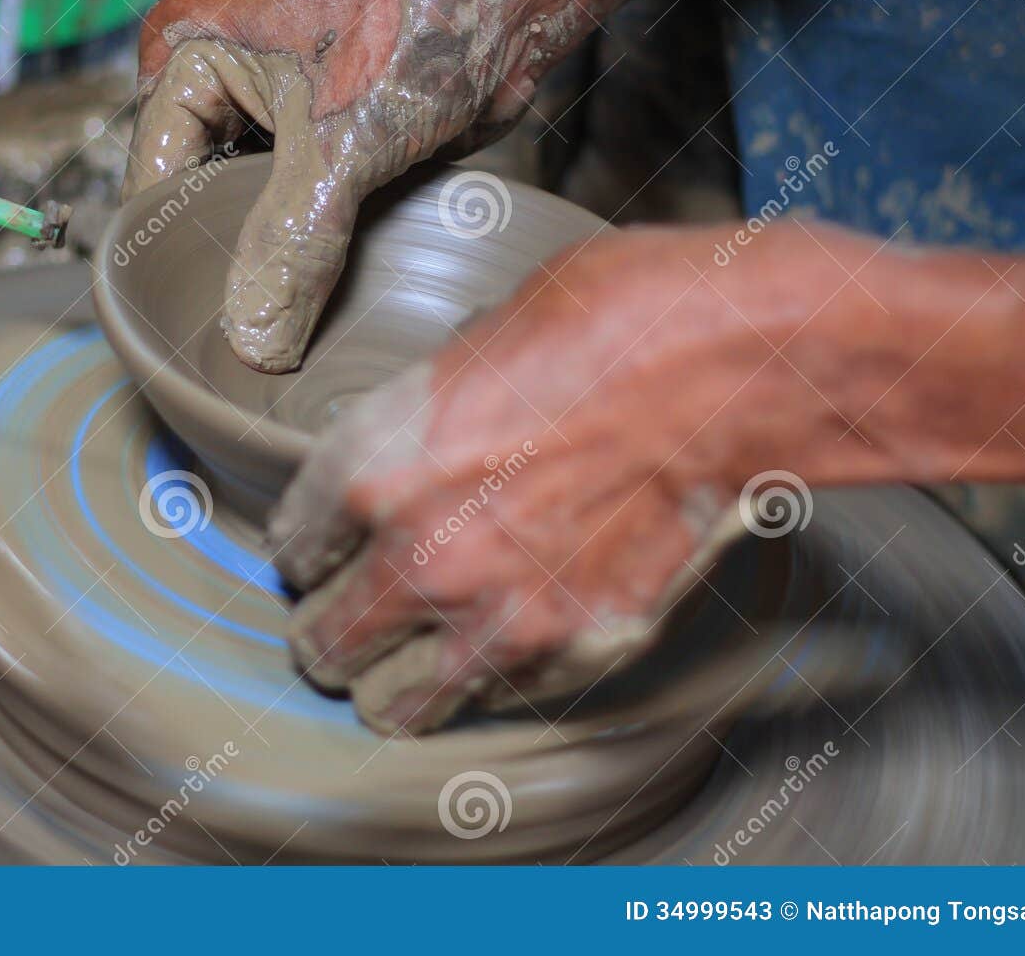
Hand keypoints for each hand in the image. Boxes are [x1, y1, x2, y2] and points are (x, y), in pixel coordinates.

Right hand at [122, 0, 556, 372]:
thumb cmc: (425, 18)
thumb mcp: (342, 145)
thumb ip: (290, 247)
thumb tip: (254, 347)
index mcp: (185, 54)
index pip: (153, 188)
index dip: (181, 261)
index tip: (215, 335)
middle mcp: (217, 79)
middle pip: (200, 206)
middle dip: (234, 267)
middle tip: (268, 339)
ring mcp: (271, 110)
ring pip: (255, 216)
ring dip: (283, 264)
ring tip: (301, 322)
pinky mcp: (325, 138)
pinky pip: (304, 214)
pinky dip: (321, 250)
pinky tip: (336, 291)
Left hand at [267, 221, 881, 733]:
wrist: (730, 369)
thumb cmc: (612, 321)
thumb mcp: (476, 341)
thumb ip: (421, 420)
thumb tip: (411, 448)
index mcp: (375, 467)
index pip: (295, 549)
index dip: (310, 549)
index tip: (327, 553)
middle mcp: (420, 556)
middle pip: (327, 644)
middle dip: (333, 632)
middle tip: (353, 622)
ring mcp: (499, 618)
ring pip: (397, 704)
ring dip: (395, 683)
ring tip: (407, 664)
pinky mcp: (575, 650)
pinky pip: (498, 695)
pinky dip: (493, 678)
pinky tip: (505, 637)